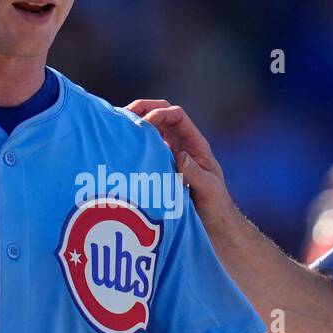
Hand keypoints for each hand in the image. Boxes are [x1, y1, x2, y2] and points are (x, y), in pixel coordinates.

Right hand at [125, 99, 231, 219]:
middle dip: (143, 109)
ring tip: (117, 128)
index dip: (160, 113)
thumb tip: (179, 154)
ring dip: (135, 124)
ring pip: (151, 130)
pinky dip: (133, 144)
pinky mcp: (160, 166)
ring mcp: (170, 154)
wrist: (214, 223)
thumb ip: (194, 173)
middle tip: (123, 115)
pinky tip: (120, 149)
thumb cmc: (215, 205)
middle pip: (161, 115)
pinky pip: (146, 148)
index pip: (177, 116)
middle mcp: (181, 144)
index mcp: (195, 143)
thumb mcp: (208, 189)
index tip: (145, 123)